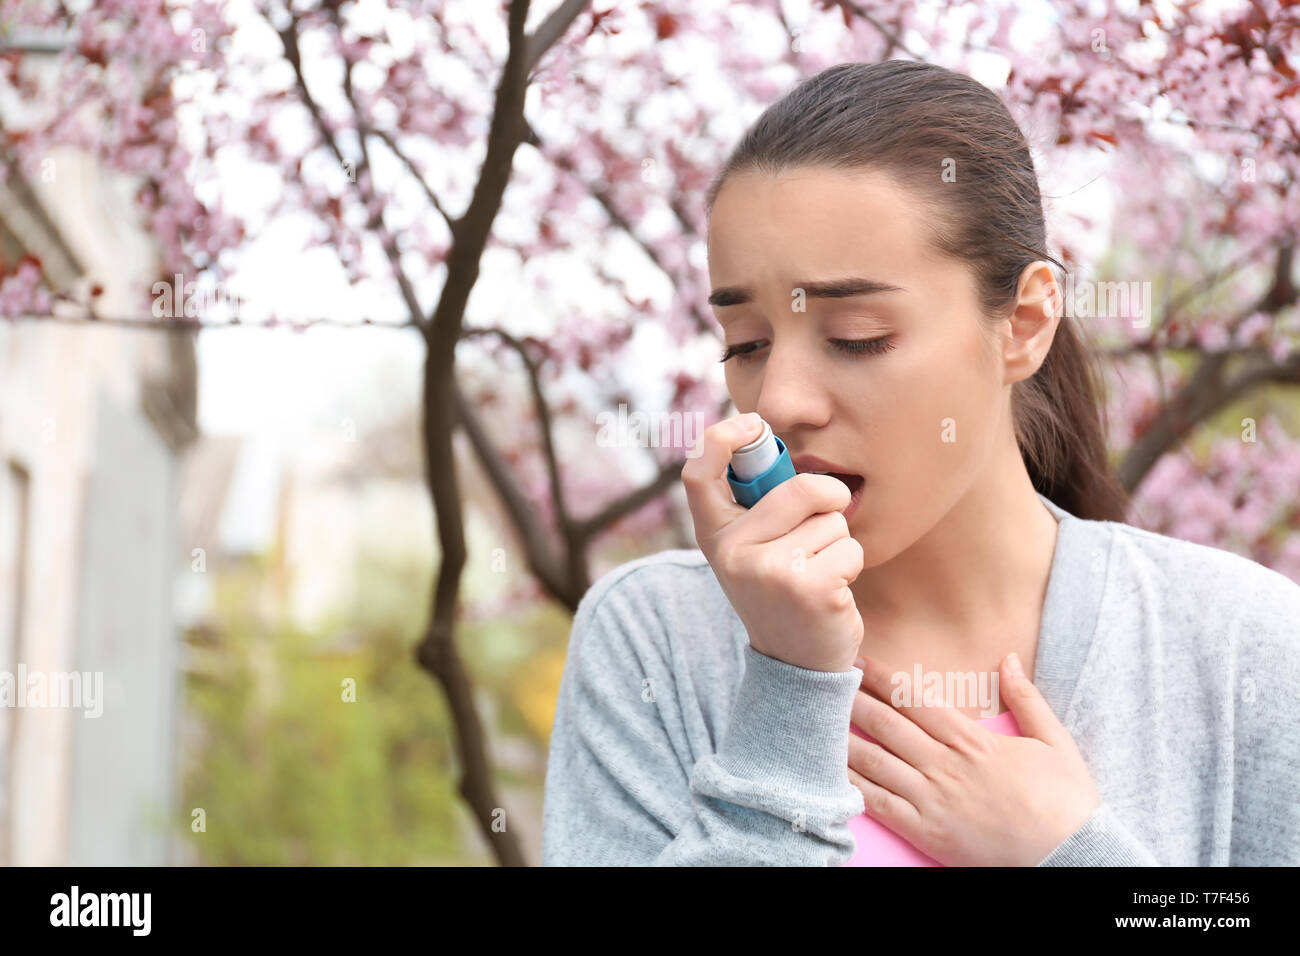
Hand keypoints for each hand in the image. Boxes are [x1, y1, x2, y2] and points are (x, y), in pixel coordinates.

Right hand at [682, 412, 864, 672]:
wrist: (794, 664)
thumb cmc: (782, 590)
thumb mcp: (753, 549)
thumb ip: (757, 505)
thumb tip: (767, 442)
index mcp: (715, 534)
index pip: (699, 472)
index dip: (723, 438)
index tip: (752, 425)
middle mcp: (733, 551)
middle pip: (800, 488)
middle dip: (826, 502)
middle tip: (815, 536)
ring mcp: (769, 570)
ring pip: (832, 520)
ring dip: (838, 544)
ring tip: (816, 575)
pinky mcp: (809, 588)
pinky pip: (850, 548)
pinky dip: (851, 566)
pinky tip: (830, 593)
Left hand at [846, 652, 1099, 865]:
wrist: (1071, 856)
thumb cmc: (1066, 802)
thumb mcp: (1055, 741)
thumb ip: (1027, 699)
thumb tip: (1008, 659)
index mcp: (973, 740)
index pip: (916, 700)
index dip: (884, 679)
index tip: (860, 661)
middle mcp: (946, 765)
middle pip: (887, 724)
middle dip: (853, 699)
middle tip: (825, 679)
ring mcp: (933, 799)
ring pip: (877, 761)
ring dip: (844, 737)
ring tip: (817, 719)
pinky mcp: (927, 832)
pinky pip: (880, 806)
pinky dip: (853, 788)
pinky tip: (831, 773)